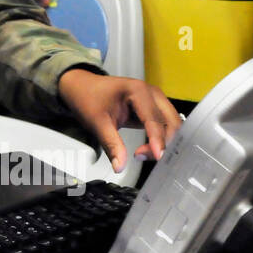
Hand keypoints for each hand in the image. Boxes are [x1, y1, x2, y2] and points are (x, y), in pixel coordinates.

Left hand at [57, 68, 181, 170]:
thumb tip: (120, 165)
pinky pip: (163, 126)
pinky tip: (148, 149)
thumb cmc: (88, 97)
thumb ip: (111, 145)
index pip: (154, 119)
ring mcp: (154, 100)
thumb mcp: (97, 123)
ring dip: (162, 142)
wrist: (81, 87)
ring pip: (170, 125)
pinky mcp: (152, 108)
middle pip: (171, 122)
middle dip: (163, 143)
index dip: (158, 140)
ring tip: (141, 153)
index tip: (158, 157)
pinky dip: (159, 139)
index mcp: (138, 90)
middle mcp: (151, 93)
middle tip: (143, 156)